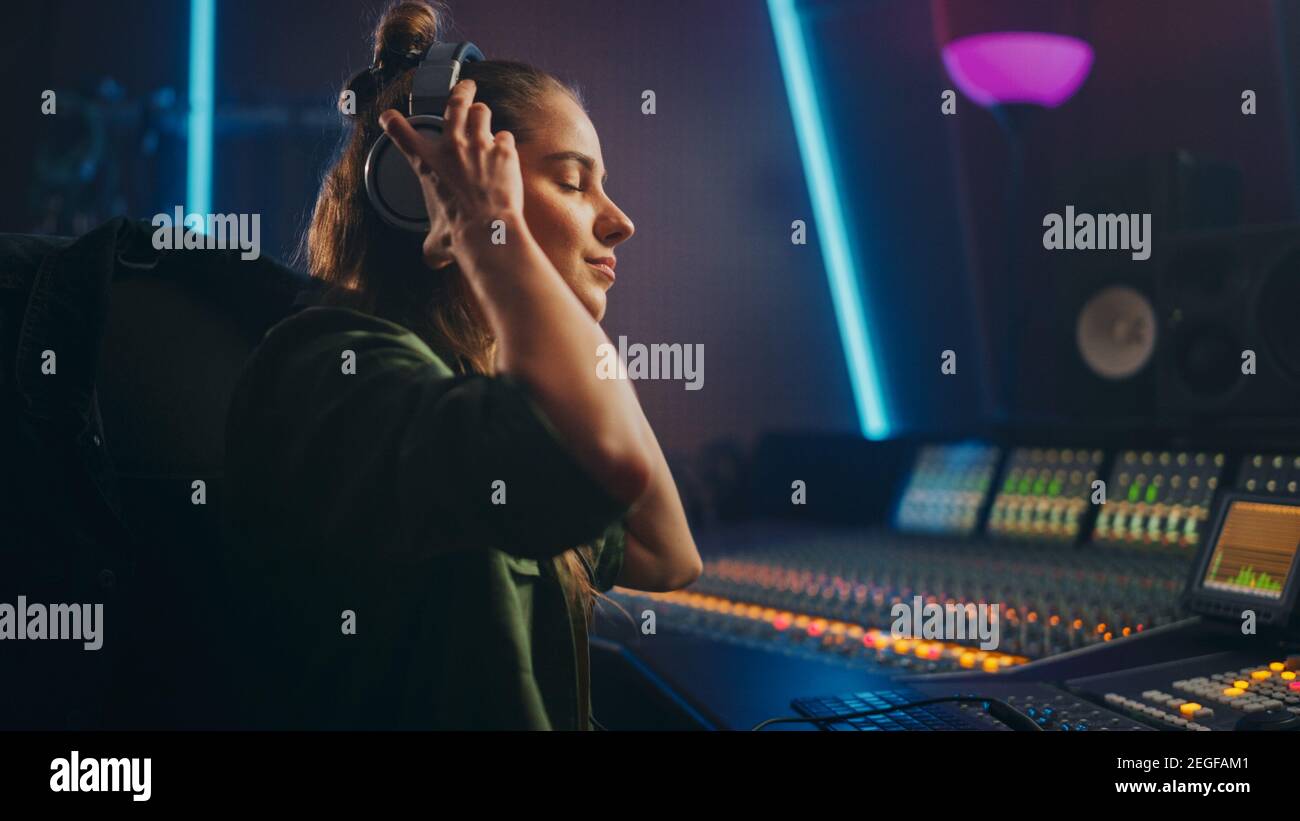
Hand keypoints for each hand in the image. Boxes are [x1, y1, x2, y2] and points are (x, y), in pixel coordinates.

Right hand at [378, 79, 523, 269]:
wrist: (488, 231)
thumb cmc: (459, 236)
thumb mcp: (435, 243)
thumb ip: (431, 246)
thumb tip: (430, 260)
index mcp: (427, 162)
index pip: (400, 132)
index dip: (392, 122)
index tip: (390, 117)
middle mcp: (452, 146)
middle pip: (454, 102)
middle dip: (460, 90)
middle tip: (466, 86)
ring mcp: (480, 144)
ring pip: (482, 111)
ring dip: (483, 115)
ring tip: (485, 119)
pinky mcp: (504, 150)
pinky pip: (505, 136)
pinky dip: (505, 144)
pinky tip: (505, 153)